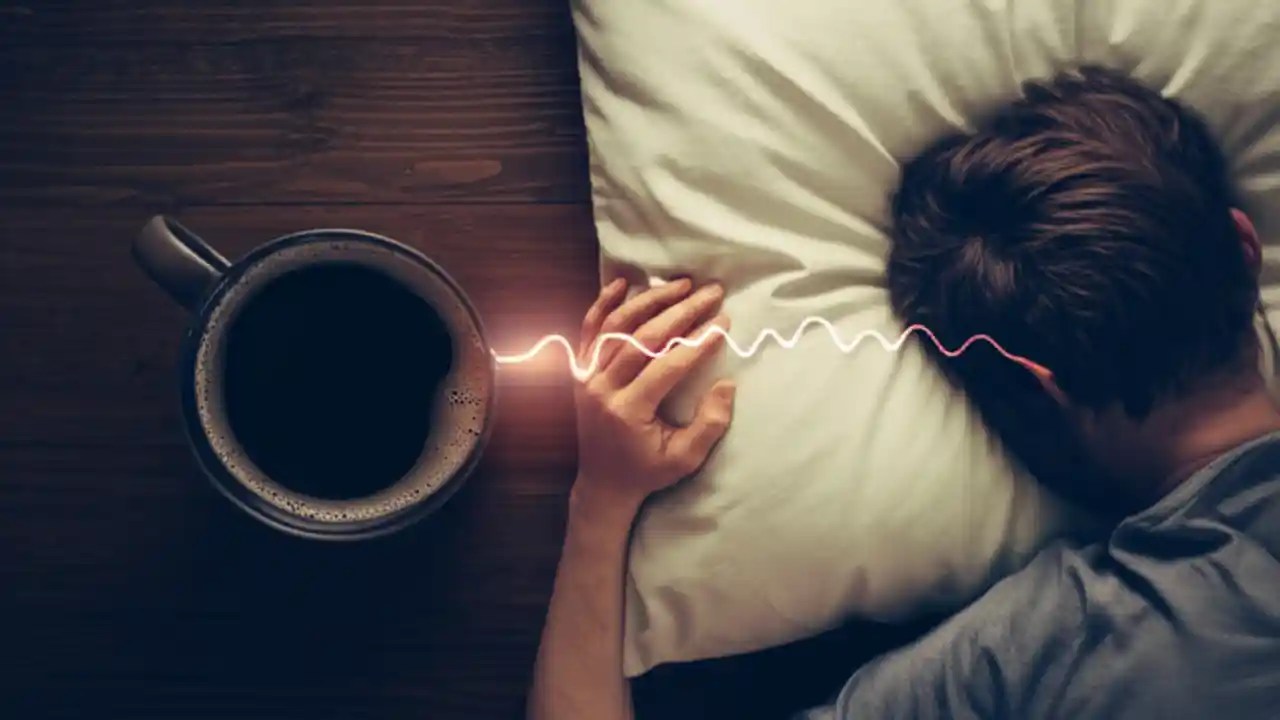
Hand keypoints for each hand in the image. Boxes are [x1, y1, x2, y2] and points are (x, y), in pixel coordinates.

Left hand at [572, 278, 736, 514]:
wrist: (603, 482)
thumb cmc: (648, 471)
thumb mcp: (685, 458)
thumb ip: (710, 424)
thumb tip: (727, 384)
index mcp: (628, 411)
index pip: (667, 365)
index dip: (698, 341)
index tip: (723, 321)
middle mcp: (602, 389)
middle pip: (643, 338)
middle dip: (682, 312)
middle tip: (711, 293)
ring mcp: (587, 377)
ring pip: (617, 327)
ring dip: (650, 301)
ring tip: (681, 284)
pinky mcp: (580, 371)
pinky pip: (589, 330)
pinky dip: (603, 304)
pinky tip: (622, 283)